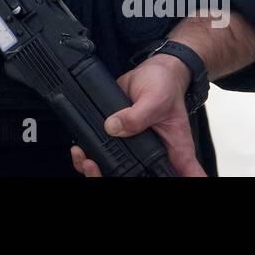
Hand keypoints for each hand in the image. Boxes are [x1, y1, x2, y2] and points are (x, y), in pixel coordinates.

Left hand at [69, 54, 207, 176]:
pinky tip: (80, 149)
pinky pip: (103, 152)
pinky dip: (89, 153)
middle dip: (109, 177)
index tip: (142, 178)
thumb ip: (137, 115)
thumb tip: (114, 127)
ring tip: (85, 160)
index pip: (174, 177)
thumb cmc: (165, 86)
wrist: (153, 71)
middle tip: (95, 168)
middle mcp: (153, 154)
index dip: (161, 182)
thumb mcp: (155, 99)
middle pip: (135, 177)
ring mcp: (134, 147)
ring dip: (96, 170)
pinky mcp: (118, 137)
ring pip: (115, 170)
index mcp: (173, 153)